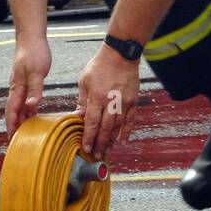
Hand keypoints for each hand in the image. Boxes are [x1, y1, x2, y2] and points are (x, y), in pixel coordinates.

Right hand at [6, 36, 51, 140]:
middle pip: (12, 111)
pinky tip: (31, 115)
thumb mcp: (37, 72)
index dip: (11, 125)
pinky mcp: (24, 81)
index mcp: (17, 87)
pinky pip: (22, 100)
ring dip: (19, 119)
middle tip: (16, 142)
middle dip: (13, 126)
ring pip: (17, 106)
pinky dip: (25, 110)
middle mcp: (16, 88)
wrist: (31, 37)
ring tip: (24, 133)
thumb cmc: (35, 52)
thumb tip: (31, 107)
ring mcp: (19, 85)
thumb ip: (34, 90)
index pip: (12, 111)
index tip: (12, 138)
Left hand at [76, 43, 139, 157]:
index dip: (89, 137)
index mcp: (97, 97)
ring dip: (111, 141)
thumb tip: (78, 117)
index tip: (86, 148)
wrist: (121, 55)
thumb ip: (82, 100)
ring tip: (106, 151)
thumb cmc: (100, 66)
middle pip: (105, 129)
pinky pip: (130, 120)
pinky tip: (122, 141)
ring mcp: (124, 103)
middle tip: (96, 155)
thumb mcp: (85, 81)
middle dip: (100, 144)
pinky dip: (126, 132)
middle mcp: (111, 102)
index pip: (91, 122)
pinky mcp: (133, 101)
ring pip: (117, 127)